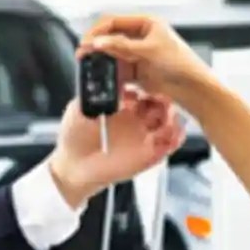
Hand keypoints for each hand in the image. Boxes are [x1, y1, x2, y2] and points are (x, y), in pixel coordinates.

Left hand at [49, 90, 185, 206]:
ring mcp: (144, 136)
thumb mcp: (78, 108)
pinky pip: (169, 144)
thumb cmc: (74, 137)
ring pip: (170, 122)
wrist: (74, 167)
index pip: (144, 90)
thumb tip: (105, 83)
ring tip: (167, 116)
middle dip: (165, 99)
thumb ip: (92, 95)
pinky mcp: (149, 155)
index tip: (149, 82)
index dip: (149, 85)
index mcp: (123, 105)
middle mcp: (136, 119)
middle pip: (161, 103)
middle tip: (162, 97)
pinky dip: (176, 136)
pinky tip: (171, 132)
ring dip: (173, 116)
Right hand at [76, 14, 214, 103]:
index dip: (98, 31)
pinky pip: (119, 69)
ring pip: (114, 54)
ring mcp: (139, 54)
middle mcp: (142, 37)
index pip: (115, 22)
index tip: (87, 42)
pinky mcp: (139, 71)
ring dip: (101, 60)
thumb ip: (122, 46)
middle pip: (111, 37)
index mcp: (147, 23)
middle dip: (96, 45)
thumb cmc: (180, 63)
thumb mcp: (149, 51)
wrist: (194, 88)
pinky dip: (110, 73)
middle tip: (82, 54)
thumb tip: (98, 42)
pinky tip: (101, 77)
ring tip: (88, 66)